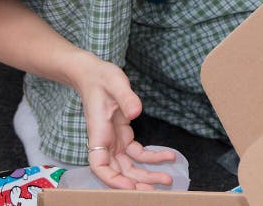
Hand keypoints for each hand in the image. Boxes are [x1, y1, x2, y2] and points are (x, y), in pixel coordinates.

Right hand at [75, 57, 175, 189]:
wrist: (94, 74)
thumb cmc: (100, 78)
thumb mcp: (115, 82)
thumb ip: (126, 97)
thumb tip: (136, 112)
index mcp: (98, 134)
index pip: (99, 166)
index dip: (112, 180)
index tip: (129, 186)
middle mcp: (105, 142)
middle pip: (119, 171)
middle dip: (137, 182)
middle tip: (157, 189)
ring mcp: (114, 141)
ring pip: (130, 166)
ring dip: (147, 174)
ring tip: (167, 178)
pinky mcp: (123, 137)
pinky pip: (137, 154)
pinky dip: (152, 158)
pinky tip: (168, 156)